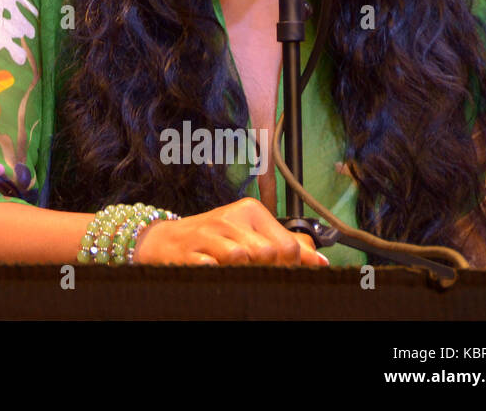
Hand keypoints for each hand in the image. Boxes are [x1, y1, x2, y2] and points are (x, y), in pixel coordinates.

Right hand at [132, 197, 329, 265]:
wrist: (165, 241)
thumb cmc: (212, 239)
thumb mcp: (249, 235)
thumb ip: (285, 246)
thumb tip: (320, 262)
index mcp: (249, 211)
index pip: (286, 245)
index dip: (289, 266)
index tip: (279, 272)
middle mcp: (230, 217)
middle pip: (267, 253)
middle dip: (265, 270)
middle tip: (254, 274)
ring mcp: (208, 233)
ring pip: (242, 258)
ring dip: (241, 272)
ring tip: (233, 271)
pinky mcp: (190, 251)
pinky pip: (214, 267)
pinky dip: (218, 274)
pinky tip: (215, 272)